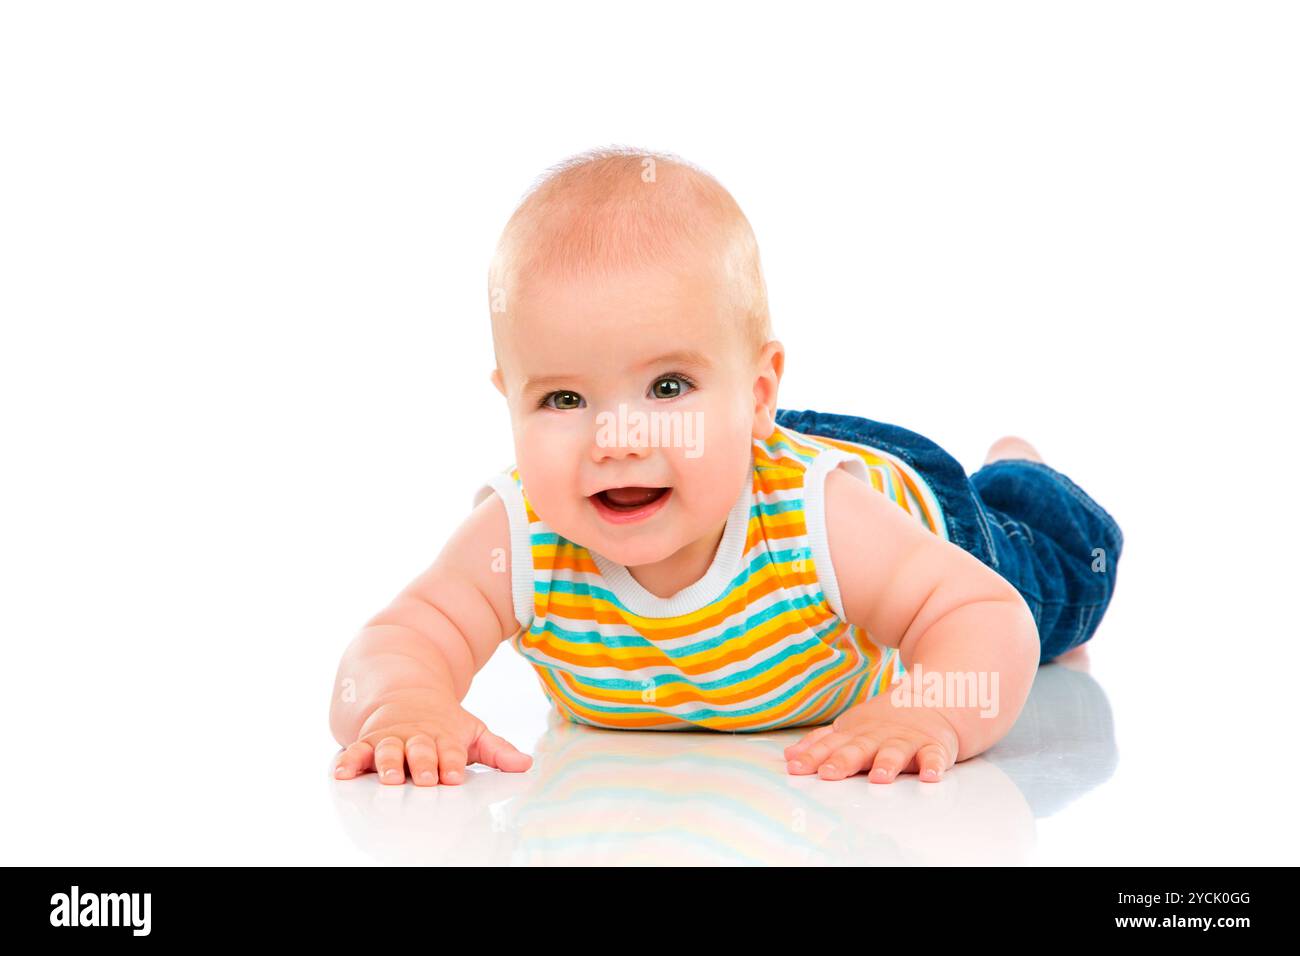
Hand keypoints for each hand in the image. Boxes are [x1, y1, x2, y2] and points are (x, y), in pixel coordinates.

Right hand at [333, 691, 532, 785]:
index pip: (451, 751)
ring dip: (389, 763)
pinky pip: (356, 751)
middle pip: (421, 750)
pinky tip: (342, 773)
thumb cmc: (444, 725)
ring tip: (391, 778)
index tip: (455, 776)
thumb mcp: (474, 732)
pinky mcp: (369, 743)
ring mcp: (392, 739)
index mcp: (445, 737)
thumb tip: (525, 764)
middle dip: (424, 764)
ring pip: (389, 750)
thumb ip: (498, 751)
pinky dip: (349, 761)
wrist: (407, 695)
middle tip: (427, 779)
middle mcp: (417, 738)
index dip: (453, 763)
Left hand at [783, 693, 959, 783]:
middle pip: (858, 749)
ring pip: (895, 752)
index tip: (796, 768)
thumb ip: (820, 743)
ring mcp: (905, 741)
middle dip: (842, 761)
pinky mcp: (933, 746)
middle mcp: (878, 737)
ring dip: (887, 764)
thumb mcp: (849, 728)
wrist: (931, 697)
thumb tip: (788, 757)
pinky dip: (934, 765)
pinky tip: (931, 776)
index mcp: (855, 734)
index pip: (830, 745)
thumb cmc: (883, 722)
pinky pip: (934, 757)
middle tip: (828, 773)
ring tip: (879, 777)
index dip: (812, 756)